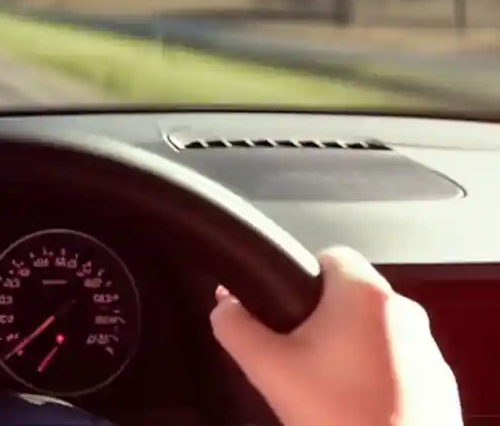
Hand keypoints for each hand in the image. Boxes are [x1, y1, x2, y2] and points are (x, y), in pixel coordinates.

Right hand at [211, 246, 460, 425]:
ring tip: (328, 390)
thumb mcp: (269, 370)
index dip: (300, 279)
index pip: (329, 255)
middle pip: (350, 298)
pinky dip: (377, 377)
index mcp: (364, 294)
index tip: (286, 312)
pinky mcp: (439, 383)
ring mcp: (428, 349)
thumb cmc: (339, 415)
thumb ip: (236, 327)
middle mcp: (405, 311)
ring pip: (374, 333)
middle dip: (323, 322)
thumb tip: (224, 307)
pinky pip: (399, 364)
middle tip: (299, 360)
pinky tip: (357, 407)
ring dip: (351, 350)